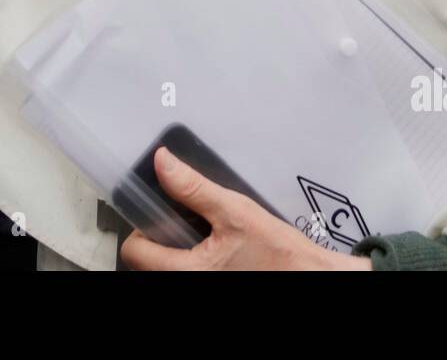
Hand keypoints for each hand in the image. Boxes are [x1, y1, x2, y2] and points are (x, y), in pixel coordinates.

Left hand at [119, 149, 369, 270]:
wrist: (312, 275)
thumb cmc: (279, 254)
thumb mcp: (235, 212)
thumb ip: (194, 189)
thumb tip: (163, 162)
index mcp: (184, 271)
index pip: (134, 250)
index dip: (143, 224)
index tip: (162, 208)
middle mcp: (187, 282)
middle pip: (151, 256)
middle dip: (166, 231)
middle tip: (190, 214)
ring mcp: (201, 283)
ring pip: (172, 261)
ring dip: (183, 241)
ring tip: (210, 227)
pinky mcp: (215, 280)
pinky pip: (194, 265)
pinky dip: (199, 250)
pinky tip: (222, 240)